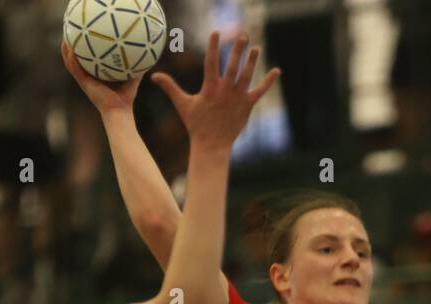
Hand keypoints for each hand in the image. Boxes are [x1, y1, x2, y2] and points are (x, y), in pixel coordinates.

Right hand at [62, 40, 143, 115]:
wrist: (119, 110)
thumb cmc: (126, 96)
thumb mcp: (132, 76)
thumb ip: (136, 65)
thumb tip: (145, 52)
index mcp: (96, 75)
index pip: (88, 59)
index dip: (84, 47)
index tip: (84, 34)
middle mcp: (88, 76)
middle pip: (76, 59)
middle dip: (72, 46)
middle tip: (71, 33)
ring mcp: (84, 80)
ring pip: (71, 63)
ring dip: (66, 51)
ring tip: (65, 38)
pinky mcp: (83, 83)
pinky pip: (74, 69)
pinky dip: (71, 59)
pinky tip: (70, 49)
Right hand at [152, 32, 279, 150]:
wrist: (212, 144)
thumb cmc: (196, 124)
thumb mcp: (182, 104)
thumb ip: (170, 88)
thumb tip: (153, 76)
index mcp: (210, 89)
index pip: (211, 63)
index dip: (213, 47)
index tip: (215, 33)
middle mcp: (225, 91)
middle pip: (233, 66)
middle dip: (237, 51)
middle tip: (242, 36)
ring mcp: (238, 98)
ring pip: (247, 76)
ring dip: (252, 61)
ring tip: (256, 48)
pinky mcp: (247, 106)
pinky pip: (260, 91)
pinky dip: (268, 81)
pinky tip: (277, 71)